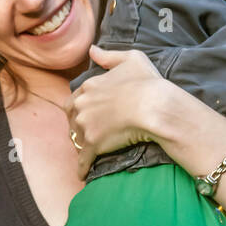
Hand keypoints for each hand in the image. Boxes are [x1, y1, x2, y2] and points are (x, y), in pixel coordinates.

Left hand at [66, 45, 168, 176]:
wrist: (153, 107)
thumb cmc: (146, 82)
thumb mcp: (131, 58)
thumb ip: (109, 56)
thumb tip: (92, 50)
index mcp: (89, 86)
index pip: (75, 98)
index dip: (81, 107)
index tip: (87, 114)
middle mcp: (82, 105)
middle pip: (72, 119)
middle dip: (77, 125)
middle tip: (87, 133)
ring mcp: (85, 126)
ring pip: (77, 139)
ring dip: (81, 145)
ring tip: (88, 152)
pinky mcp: (93, 145)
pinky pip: (83, 160)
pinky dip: (82, 168)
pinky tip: (83, 175)